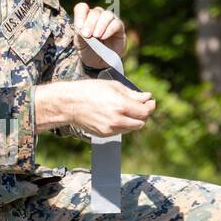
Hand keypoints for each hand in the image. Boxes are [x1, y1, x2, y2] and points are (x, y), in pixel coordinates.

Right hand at [35, 79, 155, 136]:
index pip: (145, 112)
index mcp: (121, 106)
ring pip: (131, 128)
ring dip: (133, 120)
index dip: (150, 106)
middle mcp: (117, 120)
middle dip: (143, 114)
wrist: (70, 103)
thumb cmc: (89, 91)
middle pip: (141, 122)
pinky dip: (122, 124)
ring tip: (125, 109)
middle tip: (141, 106)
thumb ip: (132, 94)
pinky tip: (115, 115)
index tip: (150, 102)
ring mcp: (111, 129)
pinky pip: (120, 131)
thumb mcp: (113, 86)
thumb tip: (146, 97)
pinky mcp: (104, 134)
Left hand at [73, 2, 126, 69]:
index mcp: (85, 18)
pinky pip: (116, 23)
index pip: (82, 8)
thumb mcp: (80, 46)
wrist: (100, 63)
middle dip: (90, 23)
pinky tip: (104, 36)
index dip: (80, 15)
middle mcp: (97, 17)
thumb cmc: (88, 51)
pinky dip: (110, 29)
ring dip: (101, 24)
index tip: (78, 26)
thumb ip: (79, 36)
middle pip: (95, 12)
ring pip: (107, 14)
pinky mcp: (119, 27)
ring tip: (96, 36)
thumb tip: (80, 28)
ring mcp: (109, 21)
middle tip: (87, 34)